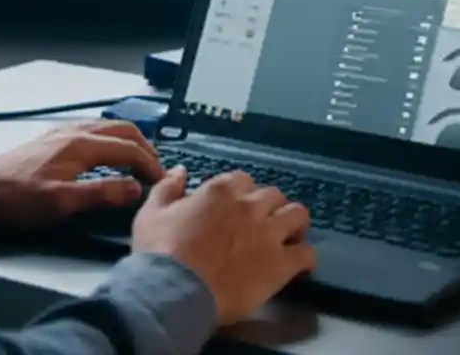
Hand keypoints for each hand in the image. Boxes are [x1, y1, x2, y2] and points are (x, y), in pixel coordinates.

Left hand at [0, 121, 163, 230]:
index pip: (128, 148)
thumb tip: (135, 188)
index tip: (161, 180)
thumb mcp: (61, 203)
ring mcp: (61, 133)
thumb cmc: (16, 199)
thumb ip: (101, 194)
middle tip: (156, 168)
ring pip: (107, 127)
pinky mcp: (52, 140)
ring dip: (128, 141)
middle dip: (145, 147)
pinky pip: (92, 131)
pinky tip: (107, 155)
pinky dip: (110, 140)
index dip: (150, 164)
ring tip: (138, 161)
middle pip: (122, 130)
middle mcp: (73, 132)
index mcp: (80, 145)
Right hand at [132, 167, 316, 325]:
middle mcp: (250, 206)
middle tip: (260, 224)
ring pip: (299, 216)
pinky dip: (305, 258)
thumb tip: (180, 170)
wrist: (174, 289)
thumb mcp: (152, 212)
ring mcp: (269, 234)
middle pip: (274, 195)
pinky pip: (308, 254)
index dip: (240, 193)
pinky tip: (298, 266)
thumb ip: (168, 187)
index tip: (234, 208)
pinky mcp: (282, 264)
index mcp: (221, 190)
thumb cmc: (159, 251)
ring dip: (294, 225)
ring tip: (287, 238)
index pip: (243, 179)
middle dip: (269, 207)